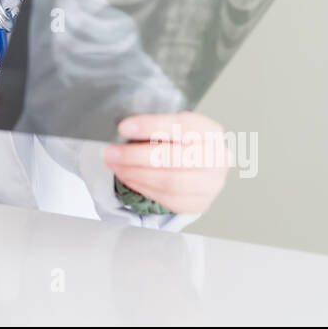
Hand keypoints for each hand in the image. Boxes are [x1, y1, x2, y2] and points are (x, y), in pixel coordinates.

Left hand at [103, 111, 229, 214]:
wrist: (196, 164)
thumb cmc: (180, 142)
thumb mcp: (171, 127)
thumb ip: (154, 126)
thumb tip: (123, 128)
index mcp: (210, 131)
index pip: (182, 126)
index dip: (152, 126)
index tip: (124, 127)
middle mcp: (217, 157)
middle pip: (174, 157)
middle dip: (136, 155)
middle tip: (110, 152)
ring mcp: (212, 183)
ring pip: (170, 181)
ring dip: (136, 174)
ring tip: (115, 165)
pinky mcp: (200, 202)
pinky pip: (167, 198)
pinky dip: (142, 187)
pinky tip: (128, 177)